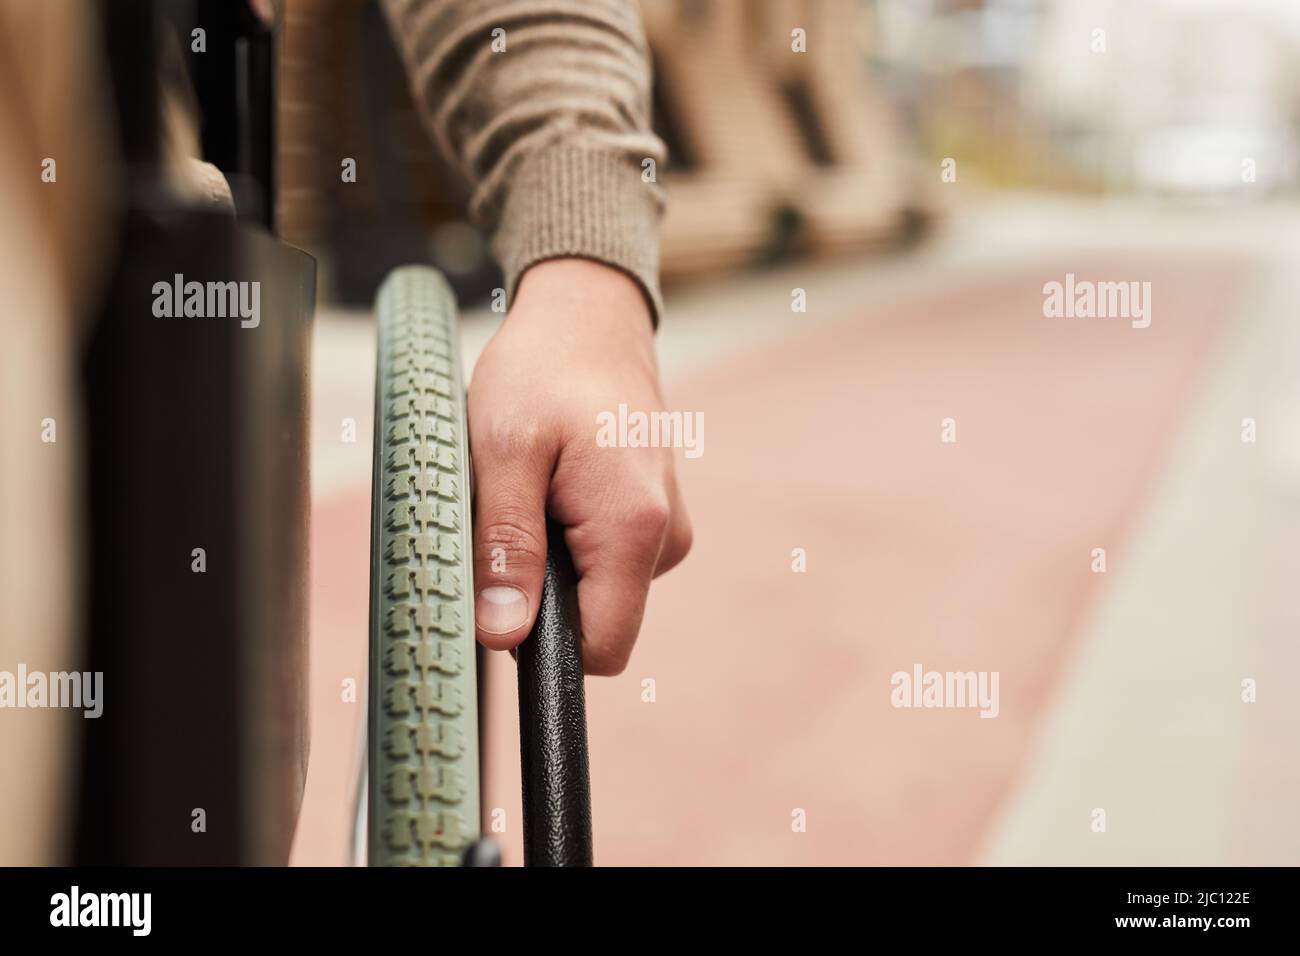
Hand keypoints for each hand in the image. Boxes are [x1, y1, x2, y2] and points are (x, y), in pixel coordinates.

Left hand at [467, 258, 691, 674]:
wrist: (590, 314)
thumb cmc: (544, 368)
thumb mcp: (503, 452)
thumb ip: (507, 548)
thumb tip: (503, 634)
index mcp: (635, 526)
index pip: (601, 648)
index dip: (541, 640)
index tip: (500, 585)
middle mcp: (666, 538)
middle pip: (597, 621)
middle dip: (541, 589)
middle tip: (511, 510)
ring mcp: (666, 529)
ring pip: (597, 590)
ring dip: (552, 558)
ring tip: (534, 485)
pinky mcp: (655, 519)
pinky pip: (606, 559)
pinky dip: (569, 536)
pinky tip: (555, 484)